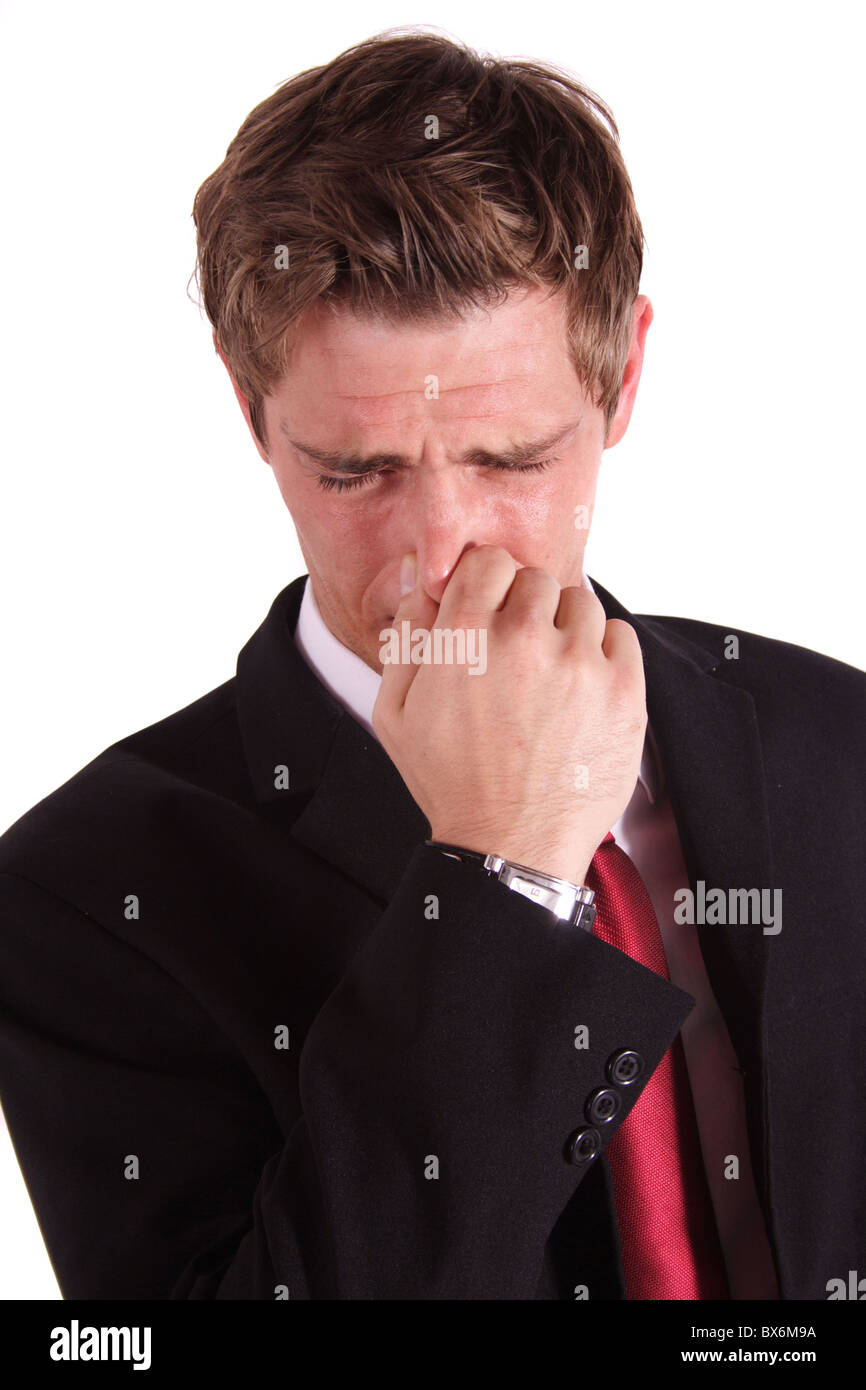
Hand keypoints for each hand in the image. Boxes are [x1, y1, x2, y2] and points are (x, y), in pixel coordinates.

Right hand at [372, 545, 646, 884]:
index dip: (488, 584)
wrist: (509, 846)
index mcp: (466, 636)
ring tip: (551, 676)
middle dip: (526, 609)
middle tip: (519, 655)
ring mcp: (580, 664)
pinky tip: (581, 688)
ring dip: (566, 629)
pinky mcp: (623, 692)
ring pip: (581, 603)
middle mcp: (526, 639)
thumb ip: (406, 632)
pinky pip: (620, 635)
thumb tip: (418, 570)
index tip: (492, 613)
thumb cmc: (449, 781)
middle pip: (537, 579)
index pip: (490, 559)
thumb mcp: (395, 710)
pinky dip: (604, 651)